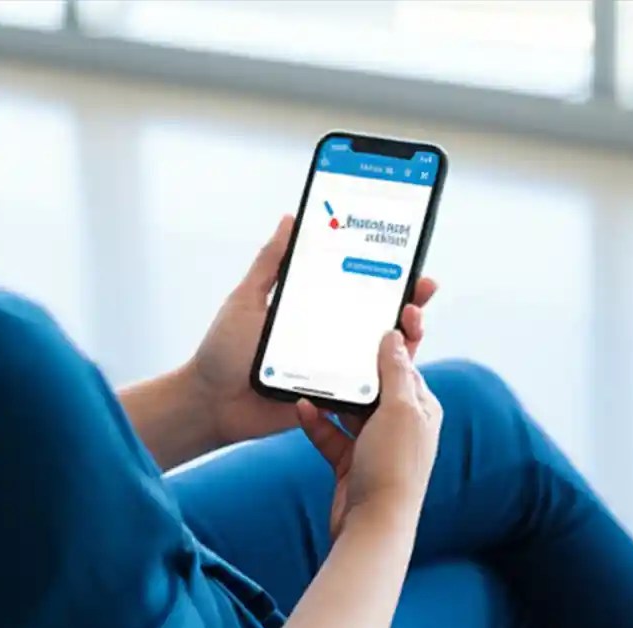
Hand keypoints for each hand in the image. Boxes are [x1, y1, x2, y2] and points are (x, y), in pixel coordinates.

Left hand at [187, 215, 438, 447]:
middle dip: (408, 301)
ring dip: (405, 336)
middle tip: (422, 287)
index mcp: (313, 310)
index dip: (385, 274)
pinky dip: (387, 374)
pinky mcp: (331, 396)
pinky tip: (399, 356)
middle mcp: (329, 336)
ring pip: (382, 353)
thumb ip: (271, 263)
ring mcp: (333, 367)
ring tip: (412, 319)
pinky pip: (366, 386)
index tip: (407, 257)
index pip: (357, 287)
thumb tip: (292, 220)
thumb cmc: (223, 352)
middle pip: (379, 318)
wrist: (211, 403)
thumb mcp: (247, 299)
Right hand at [296, 330, 442, 538]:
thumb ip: (396, 371)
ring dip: (329, 396)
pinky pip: (331, 434)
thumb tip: (396, 337)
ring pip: (348, 410)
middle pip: (373, 387)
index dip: (388, 345)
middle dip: (352, 371)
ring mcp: (375, 445)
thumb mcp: (399, 410)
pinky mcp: (351, 463)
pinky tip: (302, 408)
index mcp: (421, 409)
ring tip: (310, 377)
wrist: (372, 526)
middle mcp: (400, 426)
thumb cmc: (393, 468)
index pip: (404, 367)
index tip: (370, 322)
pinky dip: (317, 422)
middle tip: (331, 349)